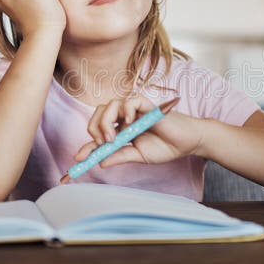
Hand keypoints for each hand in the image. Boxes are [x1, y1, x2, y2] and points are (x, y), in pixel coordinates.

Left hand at [74, 94, 205, 167]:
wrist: (186, 143)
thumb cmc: (165, 147)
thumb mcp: (138, 156)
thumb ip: (120, 156)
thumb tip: (100, 163)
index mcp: (121, 130)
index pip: (99, 134)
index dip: (87, 147)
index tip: (77, 160)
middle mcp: (124, 118)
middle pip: (99, 114)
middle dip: (94, 129)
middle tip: (103, 144)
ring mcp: (134, 110)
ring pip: (110, 105)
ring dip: (106, 122)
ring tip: (113, 138)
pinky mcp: (146, 105)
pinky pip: (130, 100)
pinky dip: (126, 110)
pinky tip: (129, 123)